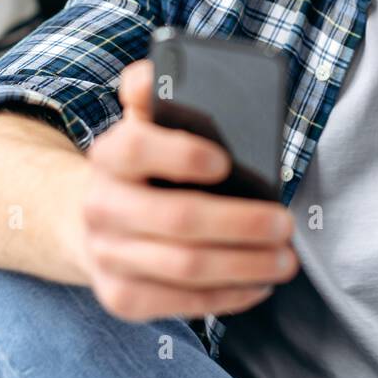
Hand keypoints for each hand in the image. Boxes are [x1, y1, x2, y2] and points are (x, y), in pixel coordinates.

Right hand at [70, 58, 297, 322]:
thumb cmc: (144, 167)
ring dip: (246, 265)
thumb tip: (154, 74)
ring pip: (185, 267)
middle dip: (240, 222)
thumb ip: (153, 93)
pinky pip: (181, 303)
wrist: (92, 221)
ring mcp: (108, 256)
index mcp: (109, 155)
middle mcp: (101, 206)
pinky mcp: (121, 297)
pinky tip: (258, 284)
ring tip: (285, 259)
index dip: (179, 153)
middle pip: (177, 217)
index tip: (225, 161)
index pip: (135, 147)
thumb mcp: (146, 125)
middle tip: (285, 223)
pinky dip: (228, 297)